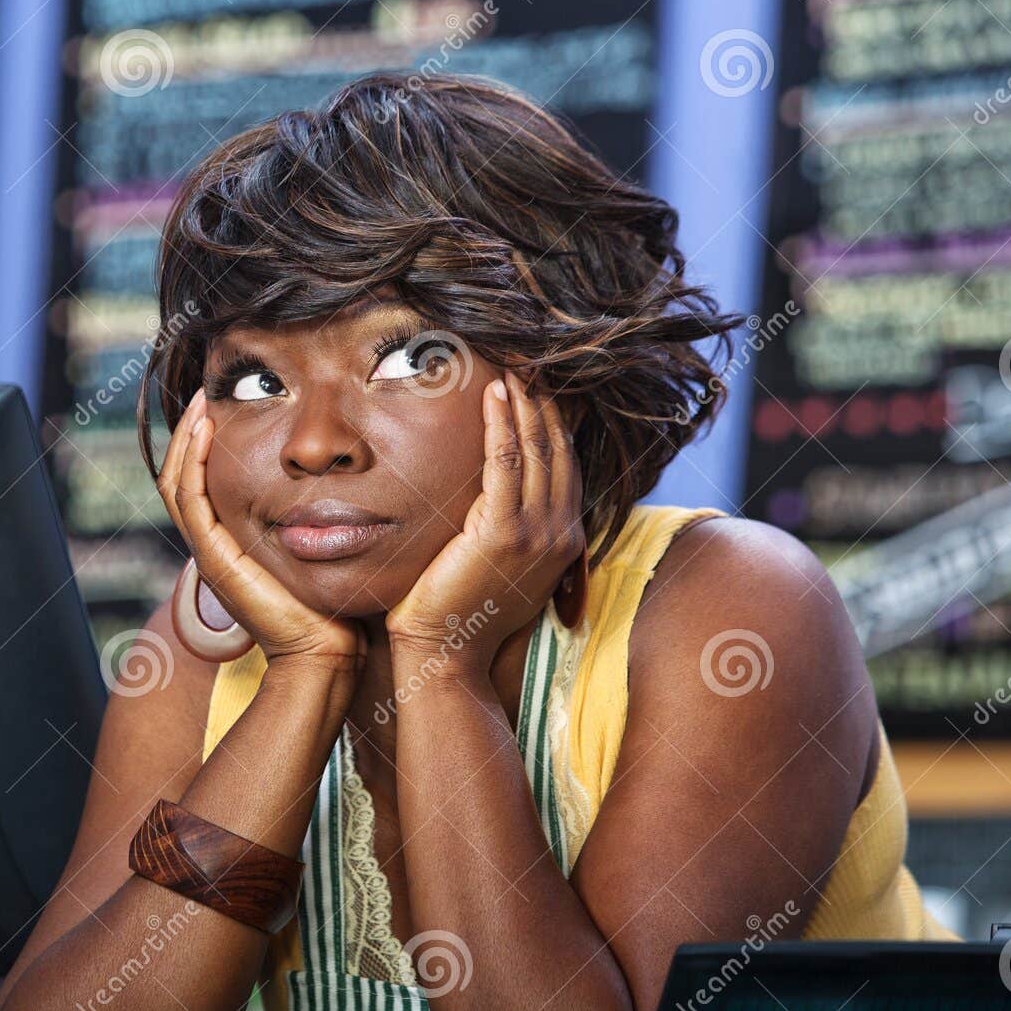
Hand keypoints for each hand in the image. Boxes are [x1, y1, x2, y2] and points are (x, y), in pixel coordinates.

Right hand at [157, 390, 366, 671]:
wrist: (326, 654)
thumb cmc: (334, 606)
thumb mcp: (325, 548)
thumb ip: (324, 520)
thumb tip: (351, 481)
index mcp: (235, 543)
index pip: (205, 481)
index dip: (207, 442)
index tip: (226, 403)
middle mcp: (216, 546)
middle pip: (181, 476)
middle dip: (191, 431)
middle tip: (207, 391)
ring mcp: (210, 553)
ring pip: (177, 482)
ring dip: (186, 437)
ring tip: (203, 400)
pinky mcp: (215, 560)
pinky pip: (190, 500)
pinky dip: (190, 461)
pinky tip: (205, 429)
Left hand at [385, 371, 584, 672]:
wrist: (445, 654)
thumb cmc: (457, 610)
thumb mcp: (497, 564)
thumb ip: (507, 526)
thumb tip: (490, 488)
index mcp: (563, 539)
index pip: (565, 463)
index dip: (555, 419)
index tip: (540, 381)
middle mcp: (560, 533)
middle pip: (558, 448)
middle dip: (545, 399)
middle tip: (529, 356)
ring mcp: (538, 535)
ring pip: (538, 450)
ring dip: (525, 402)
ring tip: (512, 364)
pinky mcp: (504, 535)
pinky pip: (507, 464)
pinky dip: (503, 424)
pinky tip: (494, 394)